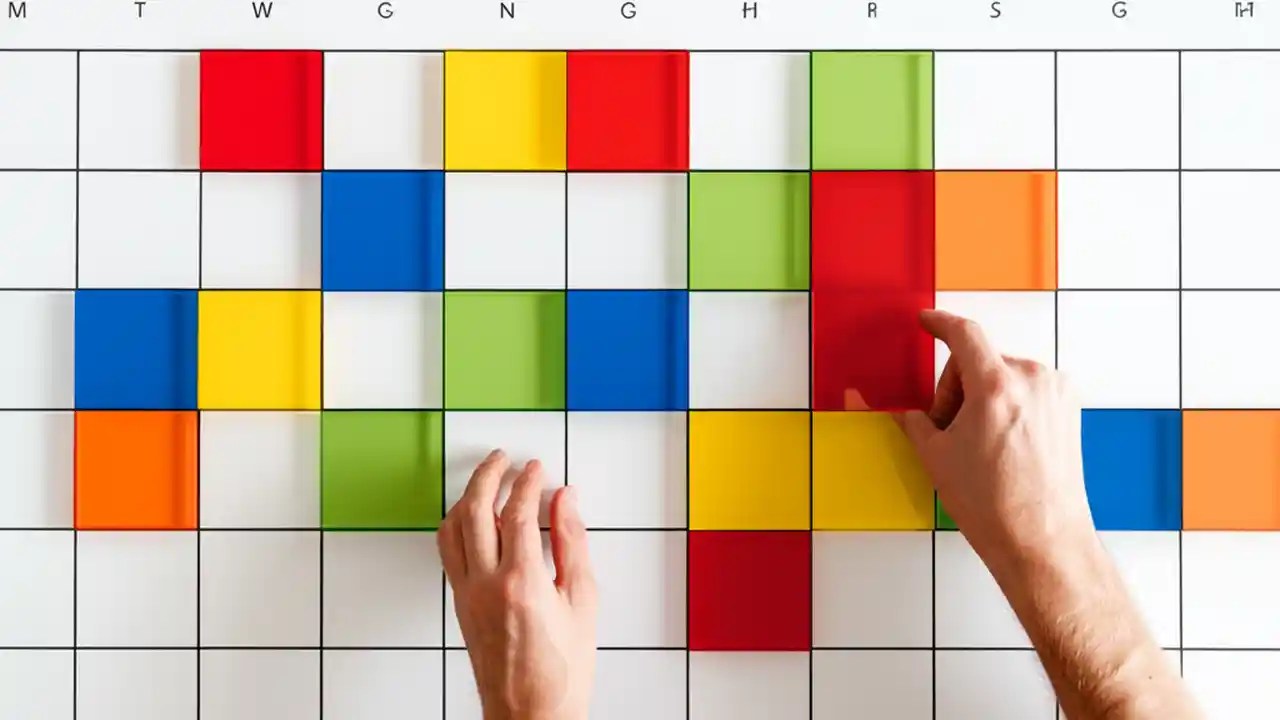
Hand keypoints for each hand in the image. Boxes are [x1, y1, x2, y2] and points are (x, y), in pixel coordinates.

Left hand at [439, 451, 597, 719]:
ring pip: (453, 529)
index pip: (519, 513)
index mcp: (522, 583)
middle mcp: (487, 584)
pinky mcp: (459, 604)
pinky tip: (473, 519)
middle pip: (475, 510)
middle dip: (488, 476)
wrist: (531, 715)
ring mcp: (467, 594)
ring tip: (487, 481)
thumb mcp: (583, 602)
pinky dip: (458, 525)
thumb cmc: (563, 670)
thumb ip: (573, 544)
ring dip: (467, 497)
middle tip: (503, 459)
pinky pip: (449, 551)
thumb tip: (565, 501)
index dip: (528, 483)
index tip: (537, 468)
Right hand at [897, 310, 1202, 718]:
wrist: (1043, 540)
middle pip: (979, 362)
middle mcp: (1032, 380)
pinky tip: (1001, 446)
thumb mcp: (936, 458)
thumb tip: (907, 413)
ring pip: (1003, 378)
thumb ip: (916, 422)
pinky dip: (1007, 408)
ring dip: (982, 399)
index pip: (964, 334)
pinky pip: (1026, 393)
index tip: (927, 322)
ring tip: (976, 446)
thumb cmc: (993, 504)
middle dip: (956, 390)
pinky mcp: (1069, 411)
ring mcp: (1056, 394)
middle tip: (947, 432)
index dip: (939, 324)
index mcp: (996, 385)